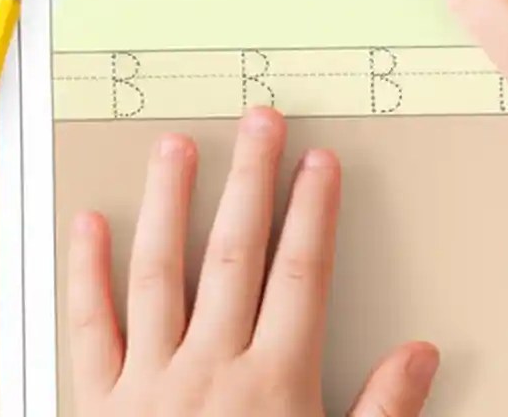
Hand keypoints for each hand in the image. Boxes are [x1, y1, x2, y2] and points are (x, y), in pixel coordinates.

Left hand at [66, 107, 439, 415]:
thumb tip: (420, 355)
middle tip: (258, 119)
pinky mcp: (97, 403)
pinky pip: (89, 328)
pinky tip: (88, 224)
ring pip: (159, 272)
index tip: (319, 163)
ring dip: (169, 204)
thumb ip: (382, 414)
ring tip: (174, 148)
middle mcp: (210, 369)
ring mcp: (149, 382)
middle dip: (251, 180)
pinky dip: (86, 274)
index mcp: (274, 384)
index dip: (314, 212)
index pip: (301, 275)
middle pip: (236, 254)